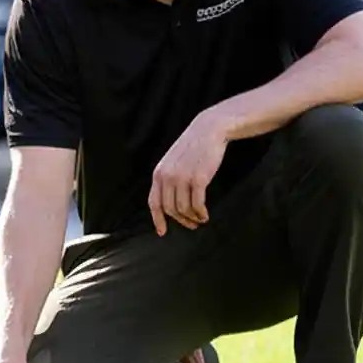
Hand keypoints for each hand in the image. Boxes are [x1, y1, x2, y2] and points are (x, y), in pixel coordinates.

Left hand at [149, 112, 229, 235]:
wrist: (209, 130)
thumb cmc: (193, 147)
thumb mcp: (173, 161)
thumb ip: (168, 179)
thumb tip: (170, 203)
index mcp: (159, 173)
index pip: (154, 202)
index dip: (157, 219)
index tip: (162, 232)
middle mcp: (167, 177)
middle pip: (170, 209)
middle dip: (181, 221)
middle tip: (191, 225)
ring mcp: (182, 178)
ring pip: (184, 209)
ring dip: (193, 218)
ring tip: (201, 220)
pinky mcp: (198, 179)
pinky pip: (197, 205)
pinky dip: (201, 214)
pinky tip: (205, 215)